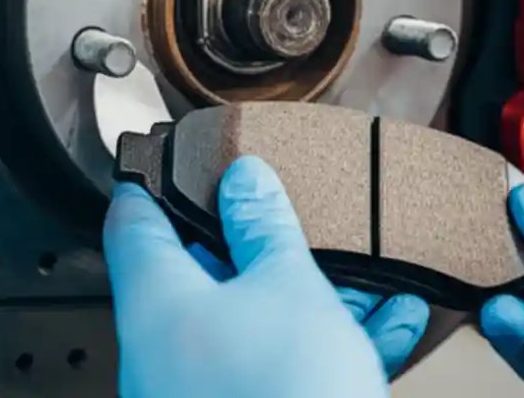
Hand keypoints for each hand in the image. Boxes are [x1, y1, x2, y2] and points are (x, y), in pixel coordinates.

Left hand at [103, 155, 429, 397]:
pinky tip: (390, 320)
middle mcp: (165, 348)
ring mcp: (201, 390)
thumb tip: (243, 180)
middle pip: (200, 271)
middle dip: (256, 238)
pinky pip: (281, 366)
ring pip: (252, 321)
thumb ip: (264, 228)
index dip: (153, 177)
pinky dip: (329, 340)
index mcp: (156, 302)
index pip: (132, 220)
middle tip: (288, 204)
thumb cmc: (284, 397)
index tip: (171, 150)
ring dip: (309, 290)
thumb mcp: (287, 289)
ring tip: (363, 265)